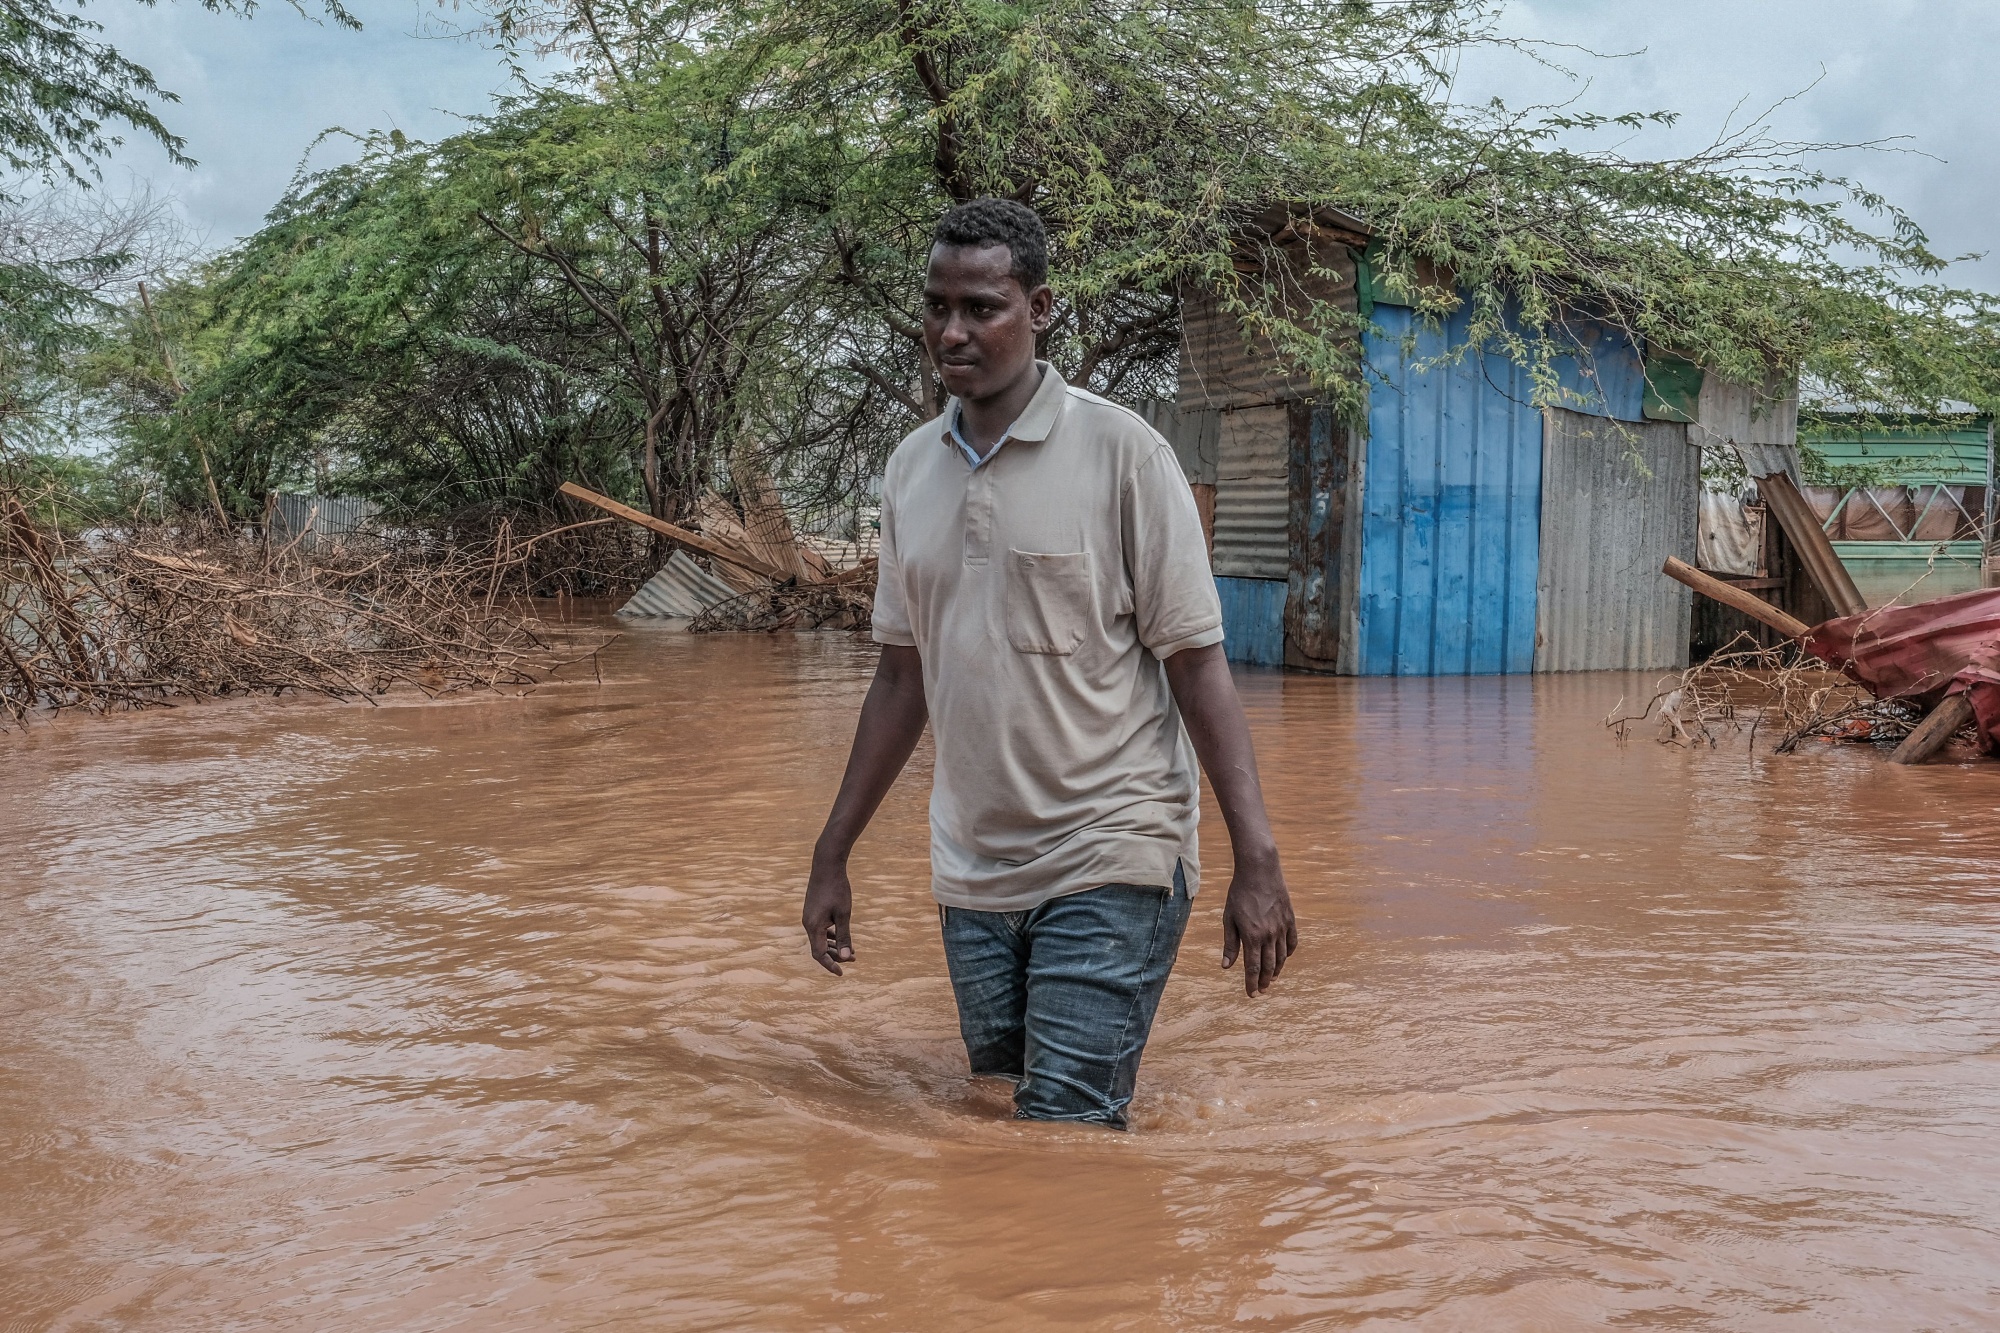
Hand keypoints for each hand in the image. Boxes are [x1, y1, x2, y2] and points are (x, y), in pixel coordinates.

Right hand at [802, 856, 855, 975]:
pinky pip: (820, 929)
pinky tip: (842, 935)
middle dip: (836, 956)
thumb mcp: (844, 914)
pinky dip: (831, 935)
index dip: (830, 965)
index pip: (819, 954)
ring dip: (834, 946)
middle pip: (819, 948)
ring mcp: (809, 917)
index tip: (841, 973)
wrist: (826, 866)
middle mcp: (808, 924)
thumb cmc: (837, 889)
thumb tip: (847, 957)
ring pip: (820, 939)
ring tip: (853, 950)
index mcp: (813, 926)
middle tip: (854, 960)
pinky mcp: (813, 911)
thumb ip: (845, 936)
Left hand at [1221, 856, 1295, 996]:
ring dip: (1276, 970)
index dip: (1252, 983)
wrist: (1260, 871)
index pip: (1253, 968)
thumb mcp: (1229, 918)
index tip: (1251, 995)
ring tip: (1271, 978)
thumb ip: (1230, 944)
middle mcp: (1269, 935)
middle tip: (1261, 991)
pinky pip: (1292, 942)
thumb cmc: (1239, 894)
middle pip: (1269, 966)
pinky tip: (1283, 958)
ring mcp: (1282, 927)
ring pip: (1282, 957)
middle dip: (1264, 981)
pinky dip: (1288, 953)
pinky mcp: (1290, 919)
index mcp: (1252, 936)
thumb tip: (1226, 967)